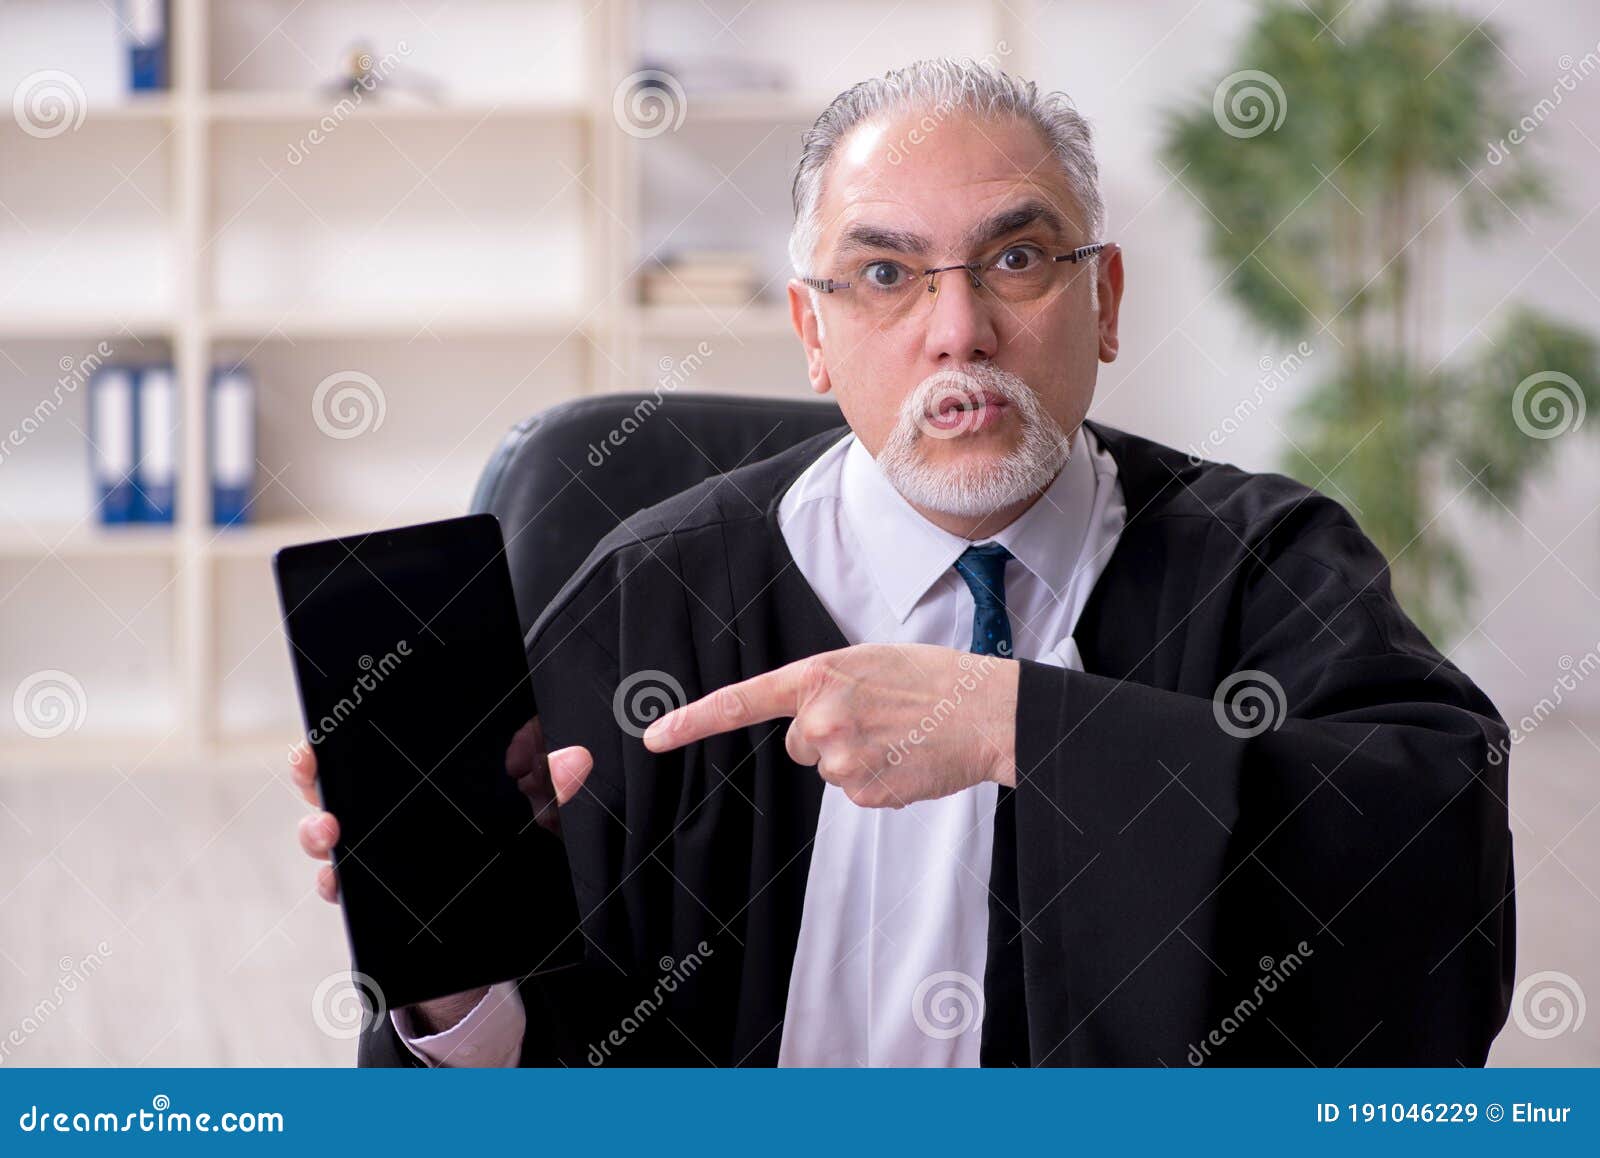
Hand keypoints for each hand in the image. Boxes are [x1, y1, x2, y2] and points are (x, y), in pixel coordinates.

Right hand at [288, 728, 591, 1033]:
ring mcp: (369, 864)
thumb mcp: (526, 822)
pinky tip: (337, 881)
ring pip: (326, 841)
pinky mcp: (370, 904)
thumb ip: (545, 791)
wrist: (491, 934)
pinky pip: (339, 891)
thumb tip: (577, 759)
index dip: (338, 741)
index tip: (323, 732)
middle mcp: (380, 822)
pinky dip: (332, 883)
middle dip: (313, 776)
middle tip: (312, 770)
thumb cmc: (497, 859)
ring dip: (315, 832)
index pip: (366, 755)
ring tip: (330, 830)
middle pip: (331, 789)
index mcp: (410, 790)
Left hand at [642, 643, 1018, 808]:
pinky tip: (907, 757)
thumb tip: (805, 724)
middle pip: (798, 743)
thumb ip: (825, 686)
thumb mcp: (867, 660)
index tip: (654, 737)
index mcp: (817, 676)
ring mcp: (841, 760)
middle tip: (878, 716)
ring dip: (858, 757)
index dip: (692, 721)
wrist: (986, 710)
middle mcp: (820, 719)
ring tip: (899, 734)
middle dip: (829, 734)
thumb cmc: (932, 678)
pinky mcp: (865, 793)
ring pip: (829, 769)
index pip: (741, 702)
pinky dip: (879, 779)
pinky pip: (856, 792)